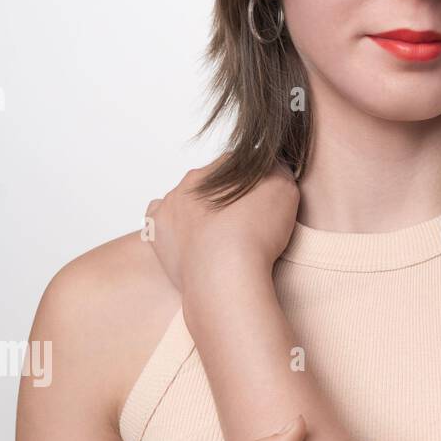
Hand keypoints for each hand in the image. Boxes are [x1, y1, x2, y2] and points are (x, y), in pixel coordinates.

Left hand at [143, 155, 298, 297]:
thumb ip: (278, 170)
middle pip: (210, 183)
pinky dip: (173, 228)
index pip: (238, 165)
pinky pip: (160, 223)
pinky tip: (191, 240)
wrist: (224, 275)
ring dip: (200, 212)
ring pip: (184, 201)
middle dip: (225, 197)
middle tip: (245, 221)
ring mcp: (170, 208)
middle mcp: (189, 183)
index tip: (262, 201)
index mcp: (219, 169)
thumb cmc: (254, 234)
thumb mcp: (284, 189)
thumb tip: (274, 166)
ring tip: (221, 237)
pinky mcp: (157, 233)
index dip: (254, 183)